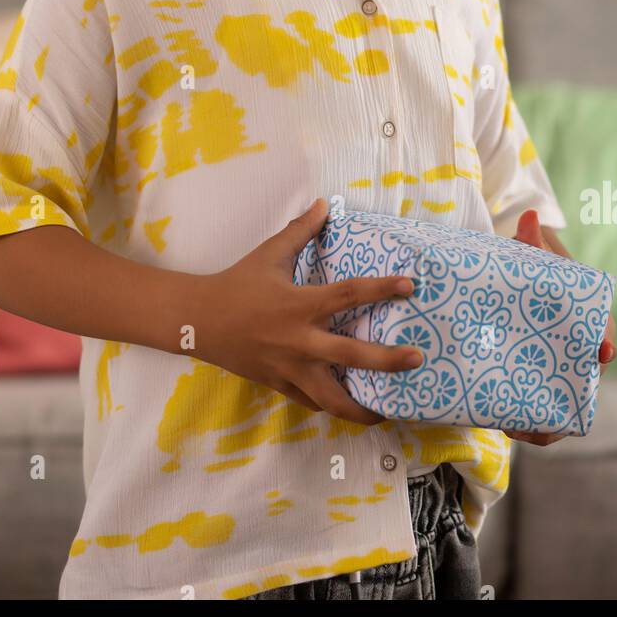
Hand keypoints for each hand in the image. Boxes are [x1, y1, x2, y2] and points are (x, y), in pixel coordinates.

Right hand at [189, 198, 422, 425]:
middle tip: (418, 360)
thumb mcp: (269, 254)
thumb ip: (300, 230)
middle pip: (353, 356)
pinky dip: (333, 407)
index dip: (381, 289)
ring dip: (363, 409)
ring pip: (333, 399)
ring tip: (389, 413)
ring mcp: (291, 368)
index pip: (349, 295)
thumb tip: (323, 203)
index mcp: (300, 304)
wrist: (198, 321)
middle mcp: (300, 341)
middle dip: (389, 361)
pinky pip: (312, 403)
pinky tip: (351, 409)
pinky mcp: (280, 386)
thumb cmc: (237, 284)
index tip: (409, 286)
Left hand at [500, 208, 616, 447]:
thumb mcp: (533, 260)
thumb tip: (531, 217)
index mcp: (586, 321)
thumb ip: (531, 244)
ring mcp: (561, 374)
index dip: (603, 343)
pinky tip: (507, 425)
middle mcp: (579, 353)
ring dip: (549, 422)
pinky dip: (532, 426)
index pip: (603, 334)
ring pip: (566, 406)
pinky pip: (545, 417)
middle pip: (585, 381)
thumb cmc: (534, 277)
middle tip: (553, 408)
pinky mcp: (541, 390)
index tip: (602, 351)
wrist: (519, 296)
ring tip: (517, 425)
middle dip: (573, 398)